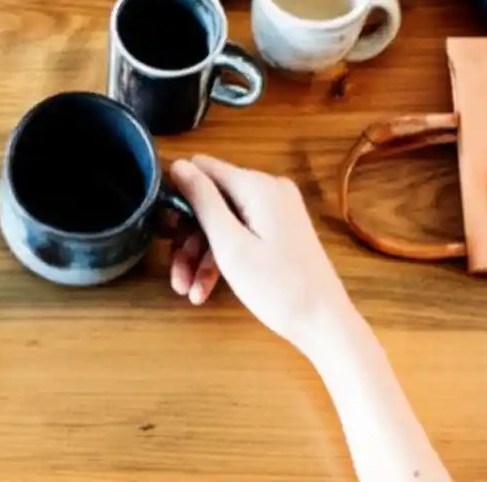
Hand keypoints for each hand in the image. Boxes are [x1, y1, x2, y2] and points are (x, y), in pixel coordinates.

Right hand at [168, 156, 354, 348]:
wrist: (324, 322)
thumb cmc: (276, 286)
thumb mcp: (230, 244)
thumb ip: (203, 201)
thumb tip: (177, 164)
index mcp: (257, 185)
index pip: (201, 169)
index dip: (178, 196)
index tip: (162, 230)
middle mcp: (268, 189)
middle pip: (210, 201)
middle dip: (188, 238)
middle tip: (176, 276)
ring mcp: (276, 210)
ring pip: (222, 222)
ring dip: (200, 256)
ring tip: (188, 291)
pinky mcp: (279, 231)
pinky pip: (240, 234)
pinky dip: (222, 258)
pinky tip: (205, 290)